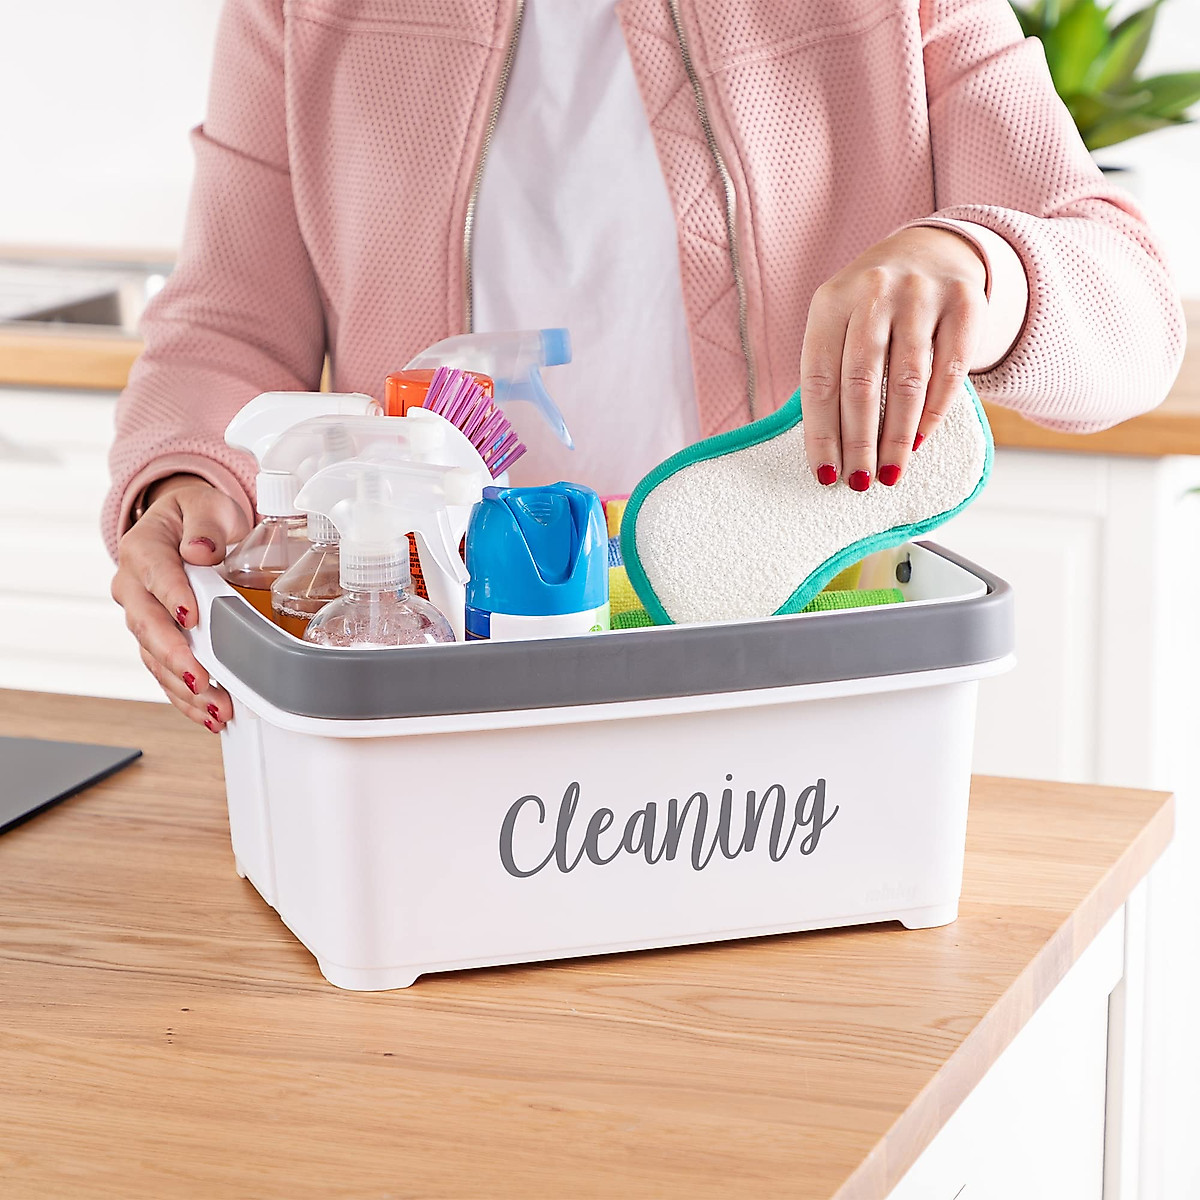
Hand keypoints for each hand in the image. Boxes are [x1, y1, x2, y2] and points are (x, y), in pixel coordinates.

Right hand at [111, 475, 249, 731]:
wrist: (190, 529)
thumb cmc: (199, 516)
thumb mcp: (206, 505)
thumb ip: (205, 525)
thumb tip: (199, 550)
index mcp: (144, 548)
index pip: (155, 574)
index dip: (173, 596)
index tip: (191, 618)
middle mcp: (134, 586)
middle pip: (148, 625)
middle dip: (175, 656)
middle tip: (201, 678)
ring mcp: (142, 616)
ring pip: (153, 656)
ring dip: (183, 686)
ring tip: (215, 708)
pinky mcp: (156, 640)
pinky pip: (164, 671)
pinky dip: (183, 696)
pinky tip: (205, 714)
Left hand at [800, 226, 987, 489]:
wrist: (932, 250)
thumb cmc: (873, 306)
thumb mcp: (840, 323)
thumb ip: (832, 372)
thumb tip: (830, 450)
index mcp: (830, 302)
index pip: (819, 379)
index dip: (821, 432)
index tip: (825, 474)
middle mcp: (874, 293)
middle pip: (862, 383)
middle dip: (860, 441)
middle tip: (860, 481)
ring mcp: (921, 294)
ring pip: (907, 381)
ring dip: (897, 435)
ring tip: (890, 472)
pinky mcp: (965, 302)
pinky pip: (950, 369)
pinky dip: (934, 411)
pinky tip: (920, 440)